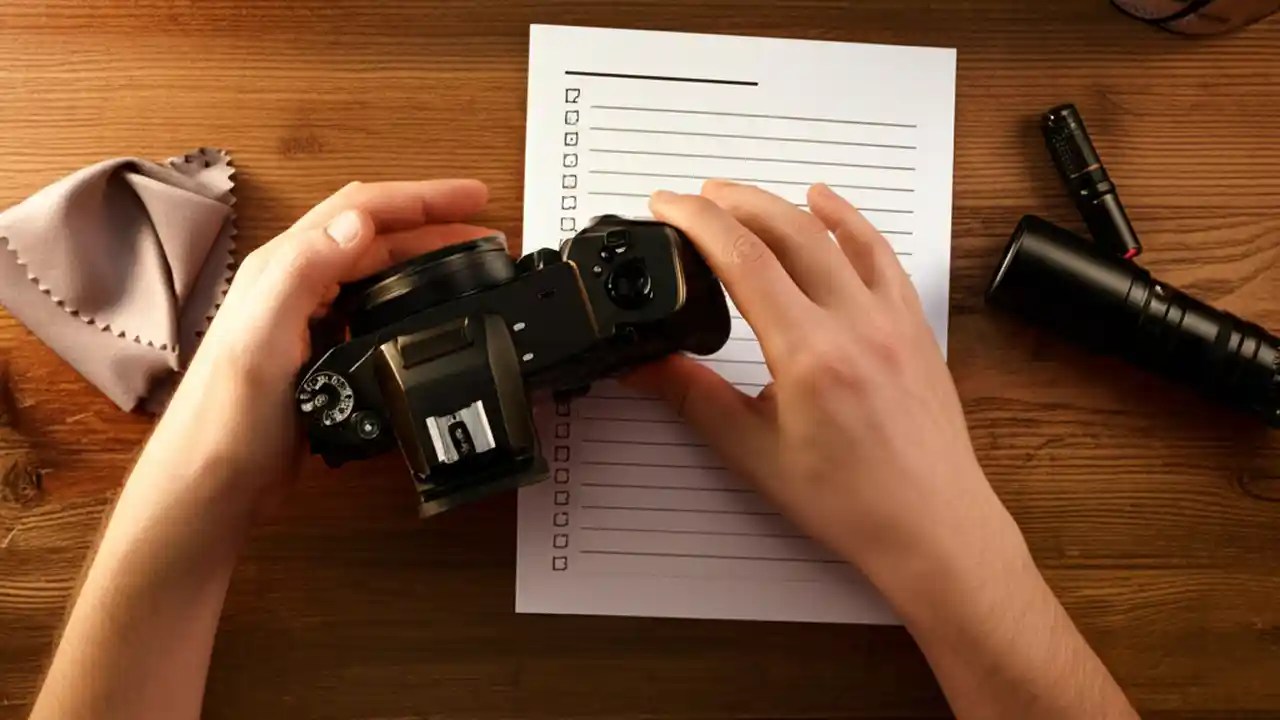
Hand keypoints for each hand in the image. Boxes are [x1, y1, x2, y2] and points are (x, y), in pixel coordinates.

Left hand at [146, 179, 495, 504]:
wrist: (213, 485)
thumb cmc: (227, 420)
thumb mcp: (261, 340)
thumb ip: (302, 274)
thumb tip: (358, 223)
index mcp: (284, 268)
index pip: (362, 210)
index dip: (421, 198)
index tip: (475, 197)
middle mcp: (296, 283)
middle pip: (377, 235)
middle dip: (434, 224)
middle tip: (487, 232)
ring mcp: (308, 317)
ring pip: (377, 268)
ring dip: (425, 256)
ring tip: (470, 262)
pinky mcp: (321, 351)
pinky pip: (372, 306)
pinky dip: (408, 295)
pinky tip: (429, 309)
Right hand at [634, 181, 1017, 600]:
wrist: (931, 527)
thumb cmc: (852, 503)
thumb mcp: (753, 453)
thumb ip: (693, 398)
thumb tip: (644, 366)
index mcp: (809, 354)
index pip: (743, 259)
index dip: (698, 221)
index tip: (668, 205)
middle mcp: (854, 323)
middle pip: (786, 230)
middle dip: (733, 202)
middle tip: (694, 197)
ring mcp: (890, 318)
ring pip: (834, 232)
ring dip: (782, 204)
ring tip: (742, 195)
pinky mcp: (913, 325)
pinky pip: (880, 253)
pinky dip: (849, 219)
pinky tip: (826, 202)